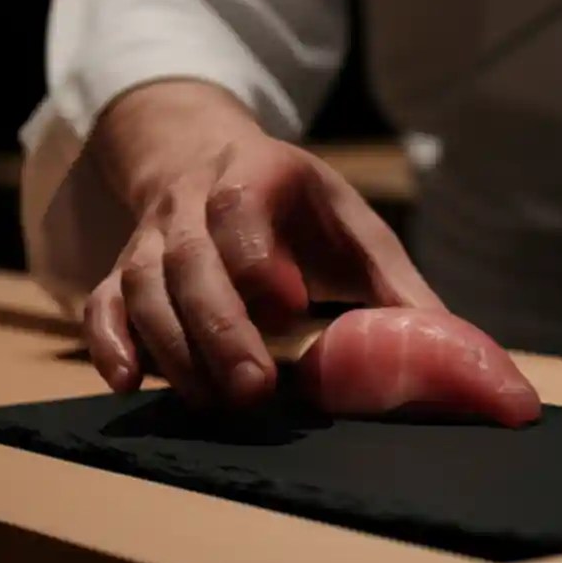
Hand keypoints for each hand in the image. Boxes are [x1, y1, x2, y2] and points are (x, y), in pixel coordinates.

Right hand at [82, 80, 442, 407]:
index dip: (257, 255)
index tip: (291, 307)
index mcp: (256, 173)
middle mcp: (191, 202)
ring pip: (142, 288)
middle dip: (219, 327)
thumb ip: (396, 289)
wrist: (209, 160)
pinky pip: (102, 305)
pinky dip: (108, 343)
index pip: (240, 205)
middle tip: (254, 389)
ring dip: (174, 349)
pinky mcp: (121, 273)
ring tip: (212, 403)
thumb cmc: (297, 211)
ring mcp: (149, 238)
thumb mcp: (352, 228)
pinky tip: (127, 383)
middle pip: (189, 260)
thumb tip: (459, 355)